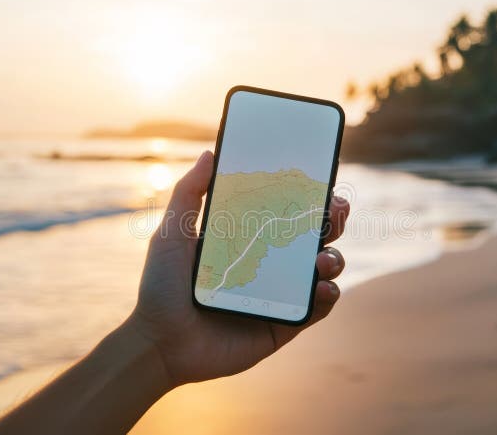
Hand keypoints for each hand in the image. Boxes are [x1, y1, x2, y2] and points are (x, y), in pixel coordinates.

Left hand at [129, 150, 349, 386]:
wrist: (159, 343)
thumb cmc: (161, 287)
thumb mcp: (171, 234)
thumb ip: (188, 193)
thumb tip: (210, 153)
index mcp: (247, 239)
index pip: (285, 212)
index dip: (307, 197)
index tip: (321, 182)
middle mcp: (268, 264)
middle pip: (312, 237)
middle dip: (332, 220)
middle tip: (337, 210)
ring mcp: (279, 294)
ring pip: (322, 270)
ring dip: (333, 258)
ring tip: (323, 259)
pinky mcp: (284, 325)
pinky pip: (318, 309)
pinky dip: (328, 296)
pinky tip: (322, 288)